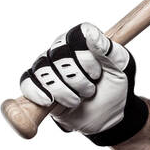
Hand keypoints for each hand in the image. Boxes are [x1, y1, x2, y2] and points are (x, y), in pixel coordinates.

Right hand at [19, 22, 148, 144]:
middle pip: (59, 56)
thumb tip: (90, 34)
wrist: (108, 116)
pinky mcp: (38, 85)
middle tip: (90, 90)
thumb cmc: (116, 86)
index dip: (86, 58)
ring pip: (44, 71)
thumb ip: (108, 49)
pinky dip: (37, 92)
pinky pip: (27, 82)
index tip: (97, 73)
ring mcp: (48, 67)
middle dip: (78, 79)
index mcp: (82, 39)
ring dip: (63, 91)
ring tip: (77, 100)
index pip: (76, 36)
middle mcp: (62, 49)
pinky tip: (49, 101)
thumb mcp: (121, 68)